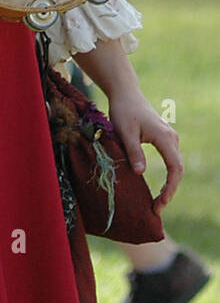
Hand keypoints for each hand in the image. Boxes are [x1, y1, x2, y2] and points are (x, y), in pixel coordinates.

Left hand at [106, 90, 183, 213]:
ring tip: (157, 202)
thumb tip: (140, 173)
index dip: (169, 188)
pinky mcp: (164, 139)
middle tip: (157, 209)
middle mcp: (172, 139)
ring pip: (176, 166)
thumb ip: (132, 151)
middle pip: (178, 170)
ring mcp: (170, 138)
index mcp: (165, 138)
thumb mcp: (124, 132)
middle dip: (169, 191)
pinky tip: (158, 187)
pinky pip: (171, 161)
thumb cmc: (123, 110)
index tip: (160, 203)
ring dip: (169, 185)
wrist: (126, 94)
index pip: (175, 169)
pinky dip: (168, 176)